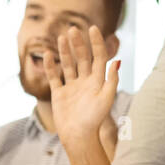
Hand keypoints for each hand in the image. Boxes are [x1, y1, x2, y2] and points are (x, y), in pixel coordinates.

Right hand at [46, 25, 120, 146]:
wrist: (78, 136)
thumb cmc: (94, 119)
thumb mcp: (106, 99)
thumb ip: (112, 80)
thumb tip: (117, 61)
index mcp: (98, 81)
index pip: (99, 57)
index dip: (96, 43)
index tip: (93, 28)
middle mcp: (86, 81)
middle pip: (83, 58)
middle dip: (79, 44)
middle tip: (73, 29)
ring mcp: (72, 87)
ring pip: (68, 64)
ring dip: (65, 51)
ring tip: (62, 37)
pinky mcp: (59, 94)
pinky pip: (55, 77)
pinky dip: (51, 66)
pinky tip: (48, 54)